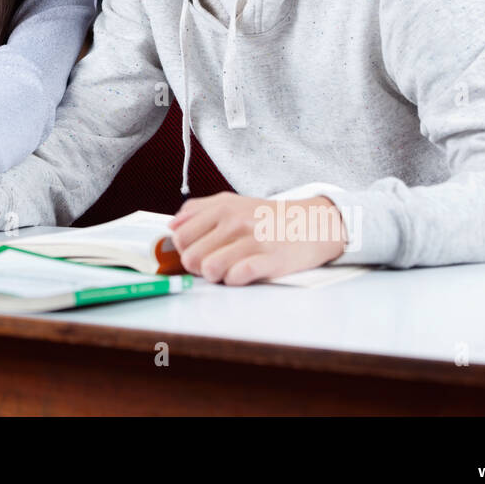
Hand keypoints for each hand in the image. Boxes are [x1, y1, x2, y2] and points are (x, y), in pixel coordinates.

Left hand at [168, 192, 346, 284]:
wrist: (313, 223)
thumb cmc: (267, 217)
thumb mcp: (232, 203)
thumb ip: (198, 211)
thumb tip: (172, 226)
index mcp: (222, 207)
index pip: (180, 236)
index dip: (183, 250)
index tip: (196, 252)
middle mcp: (235, 221)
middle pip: (190, 256)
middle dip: (198, 266)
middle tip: (214, 263)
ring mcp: (253, 240)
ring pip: (209, 269)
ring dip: (216, 276)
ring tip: (229, 270)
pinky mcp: (270, 260)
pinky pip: (236, 277)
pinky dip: (235, 280)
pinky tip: (243, 274)